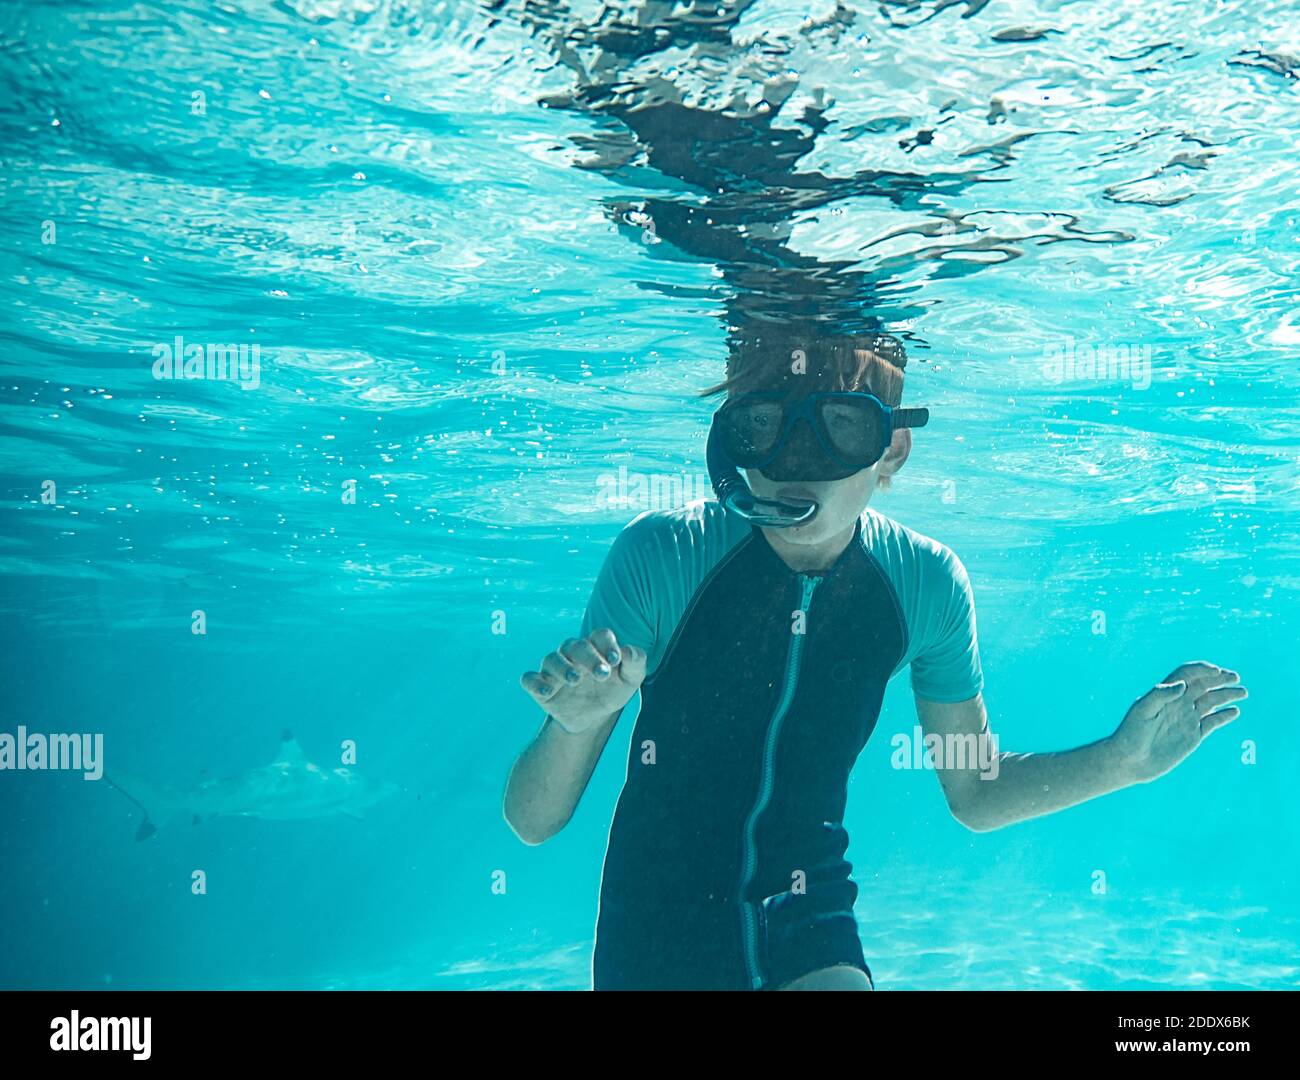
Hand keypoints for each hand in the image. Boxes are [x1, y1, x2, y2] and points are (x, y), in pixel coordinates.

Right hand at [519, 628, 646, 733]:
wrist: (594, 719)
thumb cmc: (612, 691)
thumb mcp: (631, 679)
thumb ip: (636, 662)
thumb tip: (628, 650)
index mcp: (595, 647)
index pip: (599, 635)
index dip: (607, 644)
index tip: (615, 660)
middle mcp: (572, 654)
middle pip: (576, 646)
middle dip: (589, 658)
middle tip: (602, 674)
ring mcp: (554, 669)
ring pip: (552, 659)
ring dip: (563, 667)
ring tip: (575, 680)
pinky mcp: (539, 686)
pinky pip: (529, 679)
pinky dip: (535, 682)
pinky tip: (547, 690)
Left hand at [1110, 661, 1246, 783]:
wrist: (1130, 761)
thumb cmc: (1131, 733)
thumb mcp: (1141, 711)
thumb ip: (1160, 695)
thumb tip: (1182, 685)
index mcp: (1165, 693)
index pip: (1187, 674)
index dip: (1202, 669)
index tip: (1217, 672)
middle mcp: (1178, 703)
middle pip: (1203, 685)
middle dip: (1220, 679)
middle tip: (1235, 678)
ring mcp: (1187, 719)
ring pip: (1211, 702)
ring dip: (1227, 695)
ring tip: (1243, 692)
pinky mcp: (1193, 735)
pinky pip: (1212, 722)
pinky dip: (1224, 716)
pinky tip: (1234, 712)